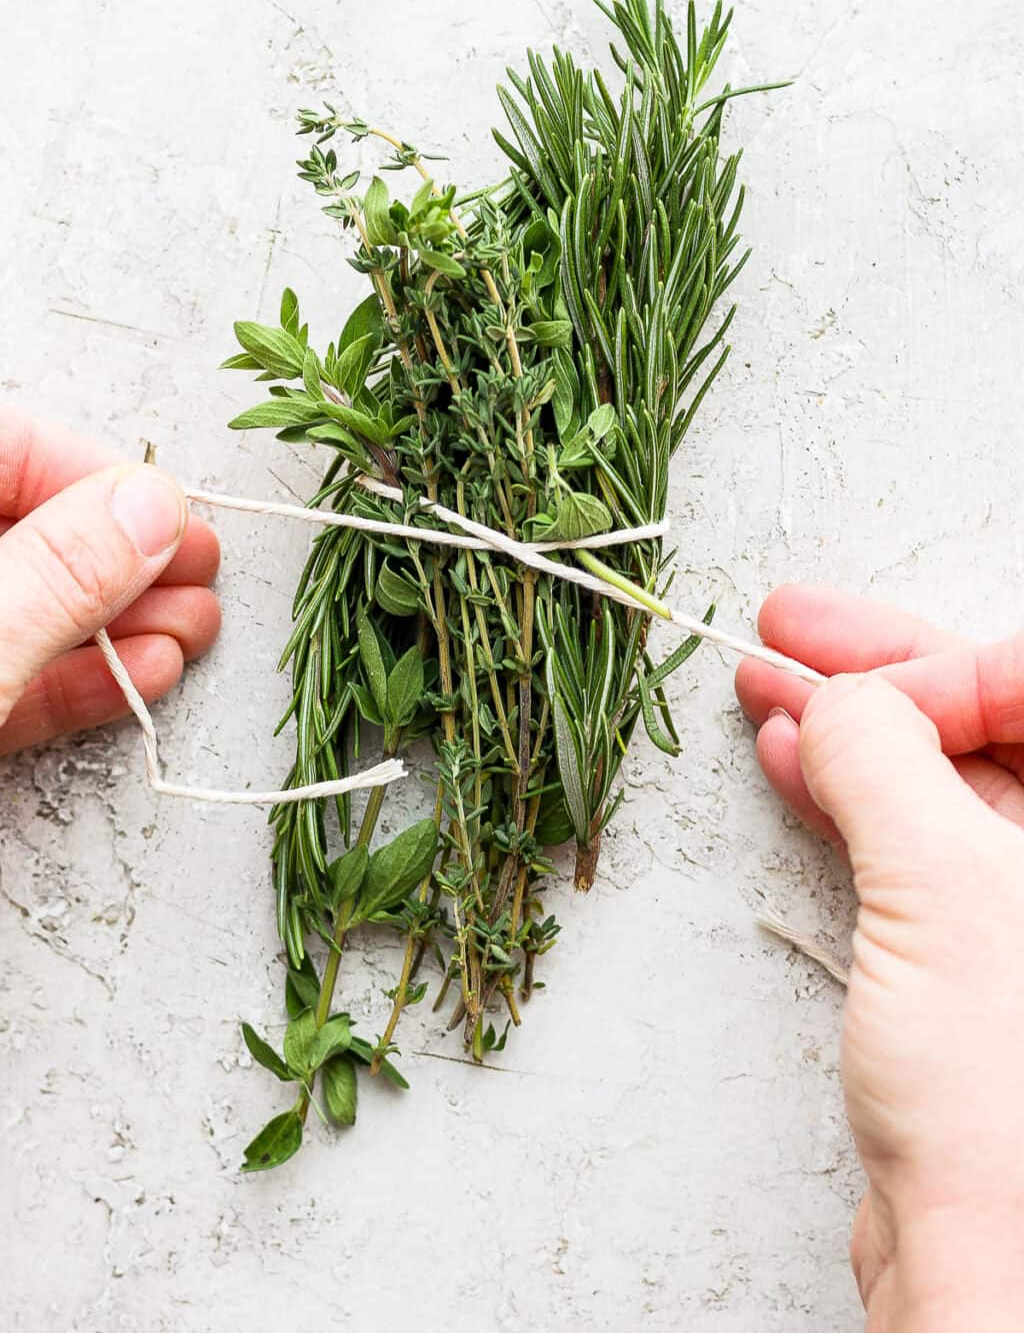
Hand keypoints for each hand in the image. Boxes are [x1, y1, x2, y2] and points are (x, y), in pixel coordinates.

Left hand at [0, 408, 219, 754]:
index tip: (164, 509)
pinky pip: (10, 678)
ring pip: (27, 607)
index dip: (91, 469)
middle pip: (28, 527)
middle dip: (125, 551)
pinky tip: (144, 674)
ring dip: (119, 620)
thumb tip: (149, 509)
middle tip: (199, 565)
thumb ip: (59, 572)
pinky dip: (77, 680)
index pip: (5, 443)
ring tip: (194, 626)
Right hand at [737, 586, 1023, 1331]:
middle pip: (997, 722)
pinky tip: (793, 765)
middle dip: (885, 670)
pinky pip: (920, 841)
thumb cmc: (1007, 1107)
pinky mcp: (985, 963)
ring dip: (854, 729)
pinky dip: (853, 798)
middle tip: (793, 624)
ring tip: (766, 683)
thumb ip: (884, 757)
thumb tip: (843, 699)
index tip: (860, 688)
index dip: (945, 667)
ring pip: (948, 779)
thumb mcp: (941, 888)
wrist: (988, 1274)